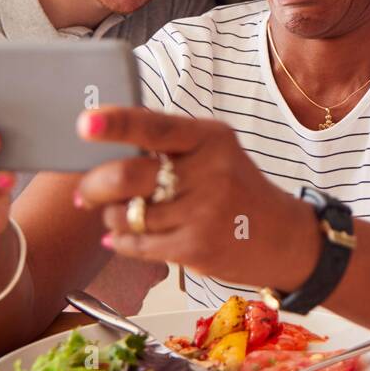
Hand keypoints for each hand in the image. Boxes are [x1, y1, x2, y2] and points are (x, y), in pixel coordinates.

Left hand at [74, 107, 318, 289]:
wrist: (284, 237)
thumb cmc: (238, 191)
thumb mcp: (216, 154)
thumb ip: (170, 147)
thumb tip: (103, 154)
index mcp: (211, 138)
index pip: (154, 127)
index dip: (116, 125)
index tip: (84, 123)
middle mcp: (210, 171)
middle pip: (128, 176)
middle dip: (95, 186)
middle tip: (86, 194)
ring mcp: (204, 211)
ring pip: (128, 214)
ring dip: (115, 217)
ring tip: (127, 216)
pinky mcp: (197, 246)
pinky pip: (137, 244)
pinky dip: (124, 241)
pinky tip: (132, 237)